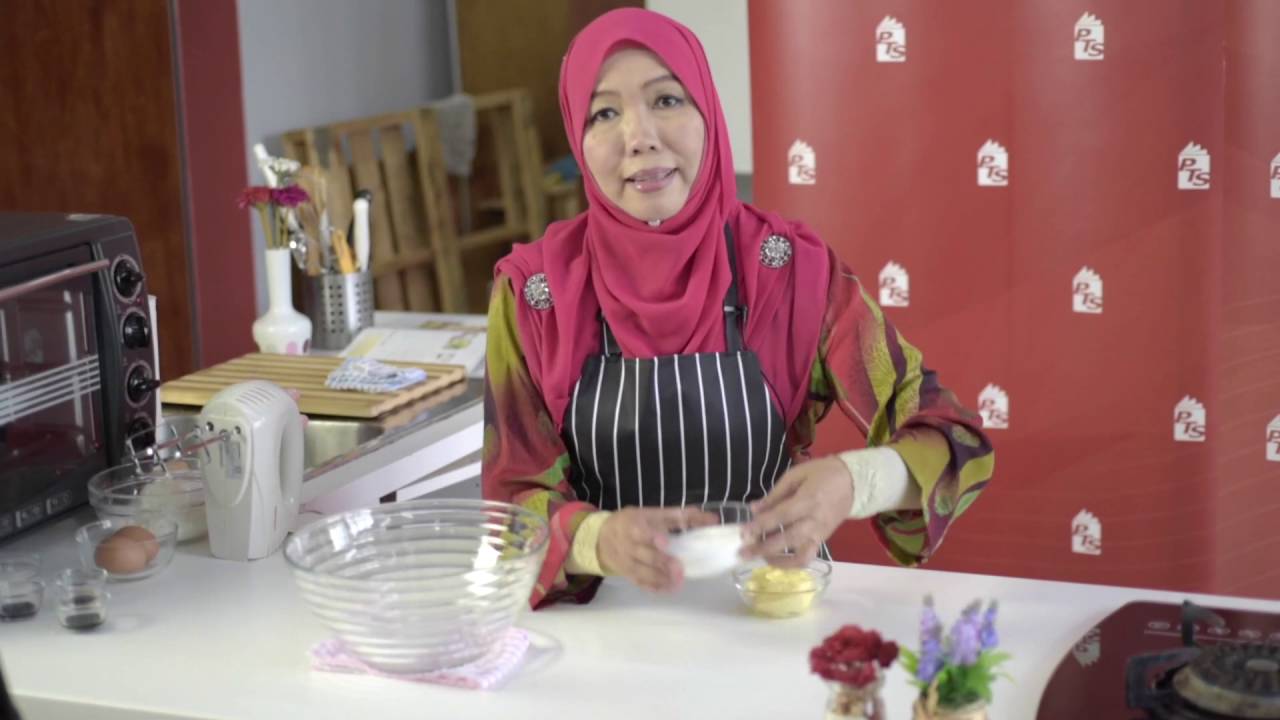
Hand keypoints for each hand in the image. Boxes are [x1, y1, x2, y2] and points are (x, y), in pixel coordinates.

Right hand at [597, 506, 717, 591]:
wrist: (601, 538)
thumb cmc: (634, 522)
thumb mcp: (653, 513)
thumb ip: (682, 516)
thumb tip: (713, 519)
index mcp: (633, 524)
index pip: (641, 532)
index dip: (652, 537)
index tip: (666, 542)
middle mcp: (627, 544)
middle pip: (642, 555)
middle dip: (660, 562)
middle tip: (679, 569)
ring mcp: (626, 561)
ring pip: (641, 572)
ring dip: (659, 578)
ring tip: (677, 582)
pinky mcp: (627, 574)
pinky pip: (639, 582)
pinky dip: (654, 587)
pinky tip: (668, 589)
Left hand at [740, 457, 853, 566]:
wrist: (853, 482)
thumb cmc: (822, 473)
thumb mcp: (796, 475)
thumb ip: (775, 495)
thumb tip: (754, 510)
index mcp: (808, 500)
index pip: (781, 516)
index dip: (760, 526)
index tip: (743, 532)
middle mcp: (815, 521)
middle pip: (787, 540)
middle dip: (763, 548)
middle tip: (743, 553)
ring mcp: (820, 534)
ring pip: (800, 556)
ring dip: (778, 561)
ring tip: (760, 558)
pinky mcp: (823, 541)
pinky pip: (807, 557)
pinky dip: (791, 562)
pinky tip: (775, 558)